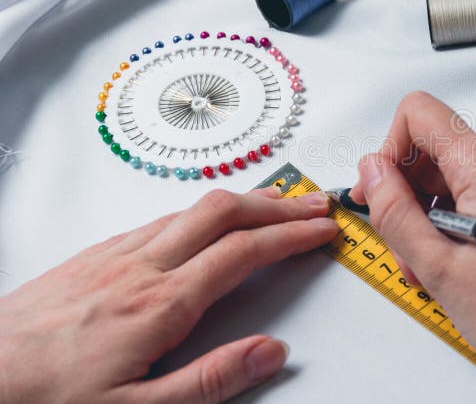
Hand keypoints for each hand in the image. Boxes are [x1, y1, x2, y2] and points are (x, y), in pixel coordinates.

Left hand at [0, 188, 337, 402]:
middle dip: (277, 205)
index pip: (244, 253)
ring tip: (273, 203)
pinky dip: (199, 211)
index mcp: (160, 305)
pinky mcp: (92, 257)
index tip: (322, 230)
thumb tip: (269, 351)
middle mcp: (139, 268)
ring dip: (242, 201)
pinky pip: (158, 219)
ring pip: (191, 209)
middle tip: (312, 204)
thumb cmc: (44, 400)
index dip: (291, 237)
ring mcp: (113, 256)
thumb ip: (211, 380)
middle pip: (224, 213)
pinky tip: (202, 219)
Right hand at [350, 92, 475, 403]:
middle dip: (410, 196)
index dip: (388, 151)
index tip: (380, 191)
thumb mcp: (441, 270)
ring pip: (461, 180)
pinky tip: (465, 268)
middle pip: (439, 152)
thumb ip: (396, 212)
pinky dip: (464, 226)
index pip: (420, 115)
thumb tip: (374, 174)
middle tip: (405, 247)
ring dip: (434, 218)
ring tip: (438, 269)